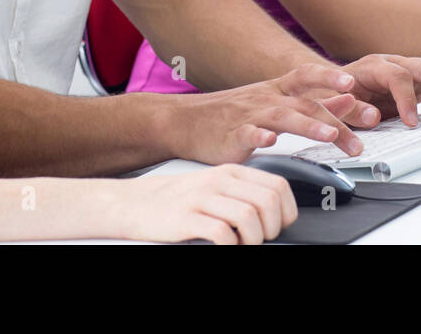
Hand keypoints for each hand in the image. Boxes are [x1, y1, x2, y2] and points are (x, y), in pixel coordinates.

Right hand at [112, 164, 296, 243]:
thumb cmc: (177, 199)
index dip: (286, 212)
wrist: (134, 203)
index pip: (277, 186)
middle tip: (260, 239)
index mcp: (231, 172)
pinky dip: (229, 246)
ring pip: (249, 218)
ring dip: (253, 240)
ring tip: (242, 245)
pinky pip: (221, 233)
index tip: (280, 226)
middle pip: (267, 203)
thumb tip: (277, 214)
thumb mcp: (214, 186)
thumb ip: (242, 193)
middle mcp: (218, 181)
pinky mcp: (185, 218)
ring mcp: (201, 198)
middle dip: (272, 229)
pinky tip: (223, 247)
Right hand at [167, 63, 373, 161]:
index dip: (332, 78)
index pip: (309, 77)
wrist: (185, 121)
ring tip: (328, 136)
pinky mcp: (231, 135)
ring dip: (307, 125)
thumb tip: (349, 101)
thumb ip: (314, 102)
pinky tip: (268, 141)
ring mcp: (249, 115)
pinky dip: (258, 136)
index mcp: (277, 90)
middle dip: (335, 118)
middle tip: (359, 137)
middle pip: (305, 102)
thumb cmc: (232, 114)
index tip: (356, 85)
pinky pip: (246, 133)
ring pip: (282, 116)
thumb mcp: (276, 102)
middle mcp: (266, 98)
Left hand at [329, 54, 420, 128]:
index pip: (396, 76)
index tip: (412, 122)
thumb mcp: (332, 104)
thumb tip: (372, 116)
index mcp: (372, 66)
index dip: (405, 98)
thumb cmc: (333, 95)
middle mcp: (394, 63)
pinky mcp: (417, 81)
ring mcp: (408, 70)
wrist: (334, 86)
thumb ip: (349, 110)